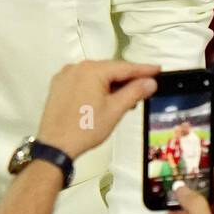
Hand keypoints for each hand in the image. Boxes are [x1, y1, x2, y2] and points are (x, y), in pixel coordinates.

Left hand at [36, 60, 158, 160]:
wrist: (56, 146)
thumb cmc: (85, 129)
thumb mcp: (115, 110)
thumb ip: (134, 92)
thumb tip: (150, 82)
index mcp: (92, 70)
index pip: (124, 67)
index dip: (143, 69)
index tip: (157, 69)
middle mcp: (77, 68)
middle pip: (109, 69)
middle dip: (127, 79)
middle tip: (144, 89)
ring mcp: (65, 76)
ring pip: (96, 75)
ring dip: (112, 84)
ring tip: (125, 100)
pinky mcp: (59, 86)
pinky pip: (83, 81)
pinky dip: (96, 87)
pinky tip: (104, 99)